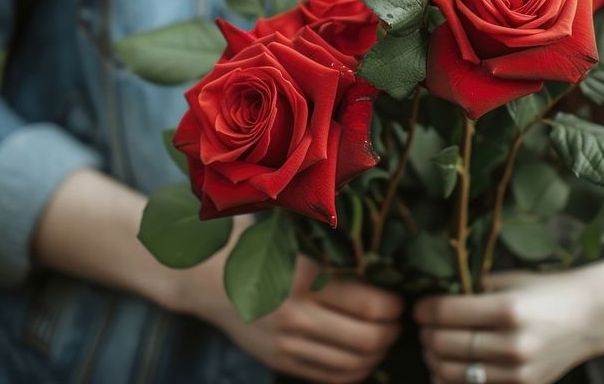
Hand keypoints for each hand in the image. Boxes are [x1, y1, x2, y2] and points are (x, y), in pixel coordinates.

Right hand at [190, 256, 402, 382]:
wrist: (205, 280)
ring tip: (383, 335)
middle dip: (392, 330)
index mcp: (304, 278)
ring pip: (354, 363)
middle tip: (398, 318)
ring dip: (379, 352)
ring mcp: (288, 343)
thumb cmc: (254, 246)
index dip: (394, 304)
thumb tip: (375, 239)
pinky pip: (331, 377)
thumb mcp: (287, 234)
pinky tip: (362, 355)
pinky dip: (356, 371)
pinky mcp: (281, 360)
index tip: (399, 295)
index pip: (370, 304)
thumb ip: (325, 240)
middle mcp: (297, 315)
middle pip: (369, 338)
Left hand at [414, 270, 603, 383]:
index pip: (445, 313)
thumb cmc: (544, 291)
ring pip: (451, 372)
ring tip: (435, 345)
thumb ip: (470, 288)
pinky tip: (451, 365)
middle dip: (426, 334)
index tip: (419, 307)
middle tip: (425, 325)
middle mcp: (514, 344)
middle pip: (443, 344)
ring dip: (434, 358)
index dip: (423, 310)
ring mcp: (519, 373)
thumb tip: (429, 296)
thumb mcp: (508, 280)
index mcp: (509, 309)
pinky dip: (452, 379)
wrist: (588, 318)